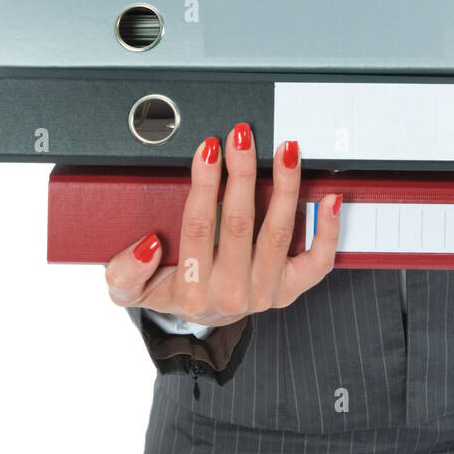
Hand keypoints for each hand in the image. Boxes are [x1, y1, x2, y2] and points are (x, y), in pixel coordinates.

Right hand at [103, 124, 341, 325]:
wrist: (202, 317)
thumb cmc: (171, 289)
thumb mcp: (129, 289)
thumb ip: (124, 271)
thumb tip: (147, 244)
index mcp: (193, 292)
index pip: (199, 227)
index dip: (204, 184)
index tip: (207, 148)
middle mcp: (234, 293)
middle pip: (239, 222)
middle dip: (241, 172)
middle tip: (241, 136)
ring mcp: (267, 291)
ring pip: (279, 231)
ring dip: (284, 185)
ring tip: (285, 150)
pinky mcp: (291, 288)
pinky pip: (318, 261)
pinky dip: (328, 229)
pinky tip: (328, 197)